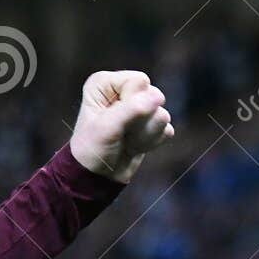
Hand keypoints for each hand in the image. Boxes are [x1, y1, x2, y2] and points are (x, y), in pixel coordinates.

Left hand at [69, 70, 173, 184]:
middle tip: (120, 133)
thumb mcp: (106, 128)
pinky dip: (151, 142)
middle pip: (154, 96)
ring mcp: (139, 106)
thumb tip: (158, 98)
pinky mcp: (151, 123)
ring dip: (144, 134)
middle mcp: (123, 90)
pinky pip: (166, 129)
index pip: (139, 81)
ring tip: (125, 140)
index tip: (113, 119)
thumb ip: (131, 109)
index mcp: (105, 83)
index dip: (132, 102)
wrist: (96, 177)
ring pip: (162, 115)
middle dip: (140, 120)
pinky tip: (134, 146)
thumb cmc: (92, 150)